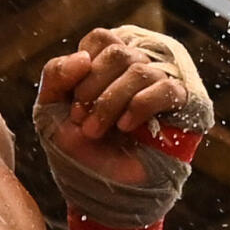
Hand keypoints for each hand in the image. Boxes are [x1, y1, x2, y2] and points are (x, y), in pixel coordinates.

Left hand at [34, 26, 204, 185]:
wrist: (101, 191)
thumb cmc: (76, 150)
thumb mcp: (50, 110)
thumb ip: (56, 76)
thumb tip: (84, 56)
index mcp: (105, 67)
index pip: (101, 38)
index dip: (84, 65)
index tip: (72, 101)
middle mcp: (133, 72)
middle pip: (119, 52)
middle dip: (94, 88)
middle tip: (81, 119)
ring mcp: (158, 89)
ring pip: (141, 70)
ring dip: (112, 101)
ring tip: (97, 130)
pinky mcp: (178, 110)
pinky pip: (167, 89)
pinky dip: (140, 105)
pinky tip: (126, 126)